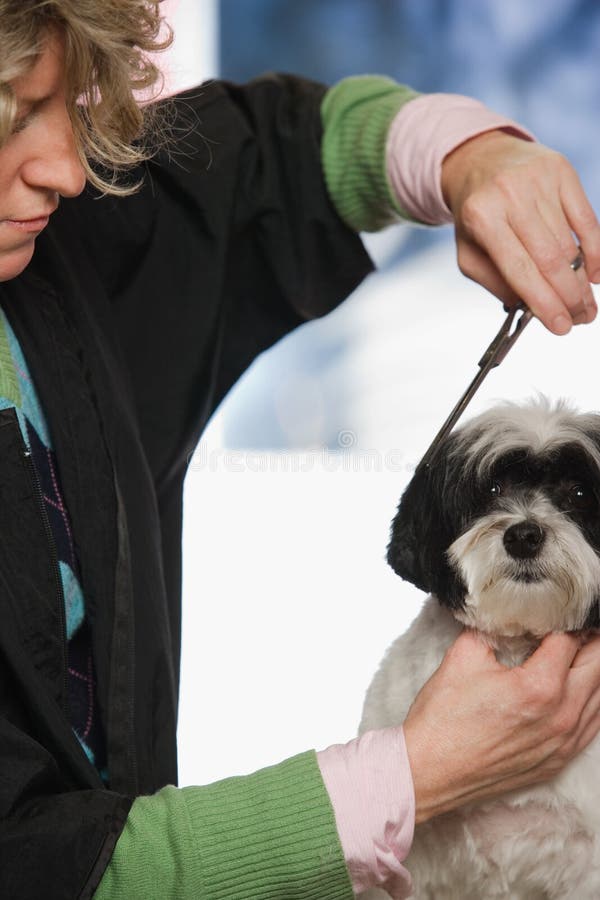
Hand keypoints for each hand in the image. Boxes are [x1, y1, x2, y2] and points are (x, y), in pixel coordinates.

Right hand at [403, 629, 599, 823]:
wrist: (429, 770)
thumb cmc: (443, 719)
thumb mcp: (463, 656)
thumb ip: (494, 628)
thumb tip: (507, 614)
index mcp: (539, 687)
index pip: (570, 639)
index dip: (565, 616)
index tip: (557, 607)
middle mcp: (561, 716)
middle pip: (597, 665)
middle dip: (589, 640)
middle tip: (578, 624)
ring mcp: (564, 742)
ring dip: (593, 668)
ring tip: (578, 651)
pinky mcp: (559, 760)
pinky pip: (593, 725)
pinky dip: (592, 700)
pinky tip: (579, 687)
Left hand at [441, 130, 599, 334]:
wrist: (481, 159)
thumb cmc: (476, 214)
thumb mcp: (469, 252)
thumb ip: (496, 283)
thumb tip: (532, 308)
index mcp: (481, 218)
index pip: (520, 269)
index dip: (544, 302)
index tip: (561, 328)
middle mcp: (510, 195)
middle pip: (550, 259)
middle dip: (569, 297)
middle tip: (579, 319)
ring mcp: (538, 180)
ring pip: (570, 243)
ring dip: (581, 281)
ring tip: (584, 305)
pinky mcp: (561, 171)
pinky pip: (587, 220)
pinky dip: (595, 251)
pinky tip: (594, 274)